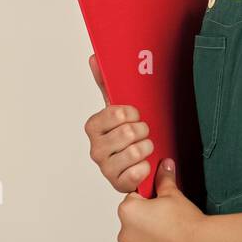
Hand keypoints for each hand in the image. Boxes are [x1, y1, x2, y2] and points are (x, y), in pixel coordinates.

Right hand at [84, 53, 153, 192]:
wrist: (138, 162)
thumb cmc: (127, 133)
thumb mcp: (119, 107)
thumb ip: (107, 83)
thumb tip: (95, 57)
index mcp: (94, 126)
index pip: (117, 113)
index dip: (132, 113)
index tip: (135, 115)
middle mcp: (95, 149)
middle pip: (128, 133)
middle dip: (143, 130)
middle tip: (143, 133)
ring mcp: (106, 168)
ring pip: (135, 151)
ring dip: (148, 148)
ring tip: (145, 148)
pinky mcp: (118, 185)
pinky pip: (138, 172)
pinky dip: (147, 167)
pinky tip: (144, 165)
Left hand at [116, 158, 206, 241]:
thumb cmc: (186, 221)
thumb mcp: (174, 194)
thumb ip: (164, 179)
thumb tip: (164, 164)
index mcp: (127, 211)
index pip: (132, 201)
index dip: (148, 202)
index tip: (161, 207)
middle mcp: (124, 234)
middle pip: (133, 224)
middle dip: (146, 222)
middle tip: (168, 222)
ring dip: (149, 241)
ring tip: (170, 239)